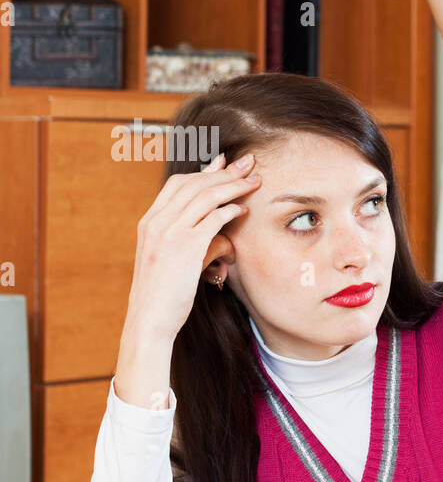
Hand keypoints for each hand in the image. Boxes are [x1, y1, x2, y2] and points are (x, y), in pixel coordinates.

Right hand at [126, 151, 260, 339]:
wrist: (149, 318)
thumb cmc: (164, 295)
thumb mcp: (171, 262)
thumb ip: (191, 243)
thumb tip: (223, 239)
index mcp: (149, 222)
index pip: (177, 185)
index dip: (203, 172)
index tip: (224, 163)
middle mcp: (156, 223)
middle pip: (194, 184)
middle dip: (224, 172)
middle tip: (248, 164)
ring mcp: (169, 233)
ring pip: (205, 197)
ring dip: (232, 186)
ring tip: (253, 181)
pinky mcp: (185, 247)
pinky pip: (211, 219)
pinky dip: (229, 211)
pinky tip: (242, 209)